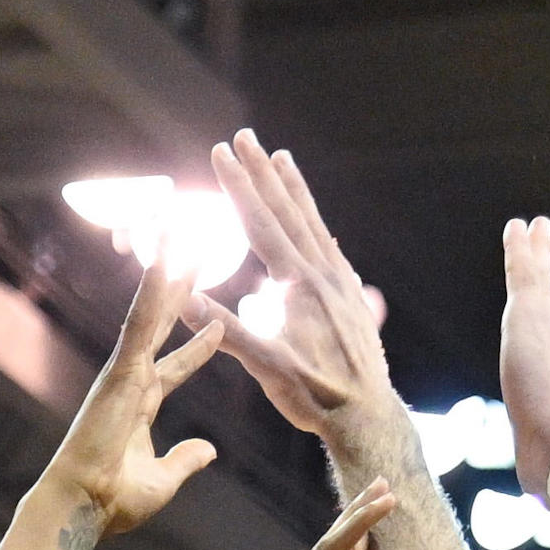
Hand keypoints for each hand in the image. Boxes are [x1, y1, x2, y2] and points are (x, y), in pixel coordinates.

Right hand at [49, 243, 225, 536]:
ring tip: (180, 231)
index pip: (177, 366)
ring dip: (165, 270)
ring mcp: (124, 371)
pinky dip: (152, 292)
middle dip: (181, 290)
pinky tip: (164, 261)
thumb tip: (209, 450)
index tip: (220, 323)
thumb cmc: (112, 501)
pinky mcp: (119, 370)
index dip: (200, 346)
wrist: (84, 506)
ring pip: (150, 310)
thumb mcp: (163, 480)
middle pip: (162, 324)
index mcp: (141, 404)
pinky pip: (139, 323)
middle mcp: (132, 379)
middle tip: (199, 254)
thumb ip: (185, 461)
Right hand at [209, 133, 396, 436]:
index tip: (221, 153)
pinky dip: (314, 222)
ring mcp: (340, 280)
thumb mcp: (266, 364)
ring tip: (281, 156)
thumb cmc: (315, 394)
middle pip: (287, 210)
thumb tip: (182, 299)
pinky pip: (329, 245)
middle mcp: (322, 272)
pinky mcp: (350, 294)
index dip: (239, 186)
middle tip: (245, 136)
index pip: (261, 223)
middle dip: (262, 172)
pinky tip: (311, 219)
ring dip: (293, 188)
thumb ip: (225, 329)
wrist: (367, 414)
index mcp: (299, 283)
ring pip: (312, 222)